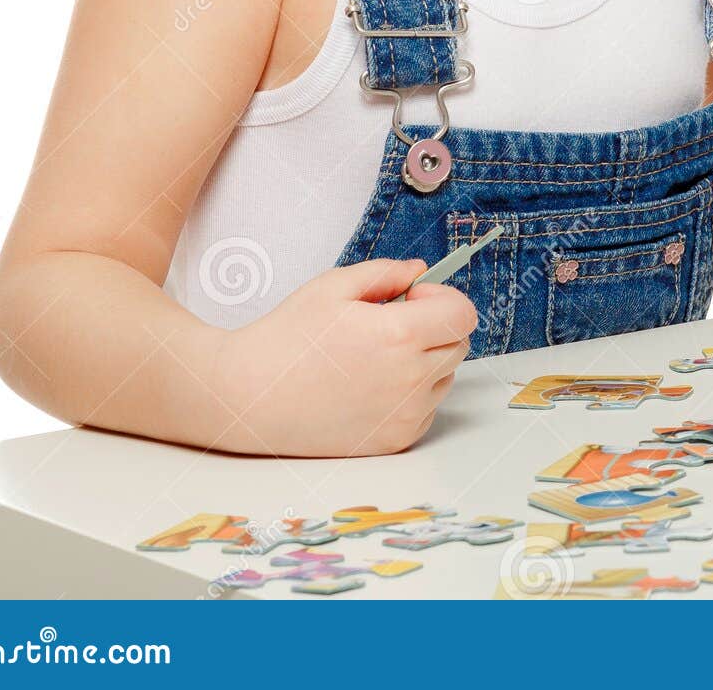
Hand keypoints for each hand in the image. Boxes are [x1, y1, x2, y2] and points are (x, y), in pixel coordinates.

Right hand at [213, 256, 476, 457]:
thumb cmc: (287, 337)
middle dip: (436, 327)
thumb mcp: (334, 286)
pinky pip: (426, 409)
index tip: (414, 298)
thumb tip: (421, 272)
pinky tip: (371, 385)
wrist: (249, 397)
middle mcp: (409, 380)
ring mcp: (403, 416)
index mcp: (398, 336)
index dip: (443, 299)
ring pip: (444, 378)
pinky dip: (412, 395)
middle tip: (391, 323)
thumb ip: (386, 273)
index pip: (463, 315)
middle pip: (458, 345)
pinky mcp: (393, 441)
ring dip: (426, 361)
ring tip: (377, 356)